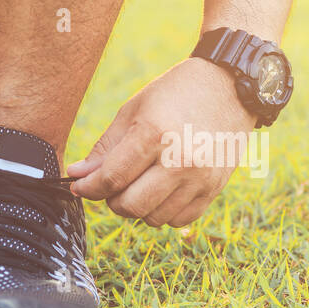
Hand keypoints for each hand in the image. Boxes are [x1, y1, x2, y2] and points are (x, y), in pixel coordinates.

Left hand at [69, 57, 256, 227]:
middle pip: (130, 205)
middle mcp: (180, 161)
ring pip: (153, 218)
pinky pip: (178, 220)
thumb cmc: (176, 94)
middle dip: (112, 200)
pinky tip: (163, 189)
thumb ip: (106, 148)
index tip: (79, 187)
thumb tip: (78, 177)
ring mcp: (200, 178)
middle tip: (112, 184)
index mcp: (155, 134)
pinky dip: (164, 211)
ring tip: (141, 183)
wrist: (230, 87)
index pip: (112, 178)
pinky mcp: (214, 189)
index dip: (89, 188)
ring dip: (139, 206)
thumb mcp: (135, 110)